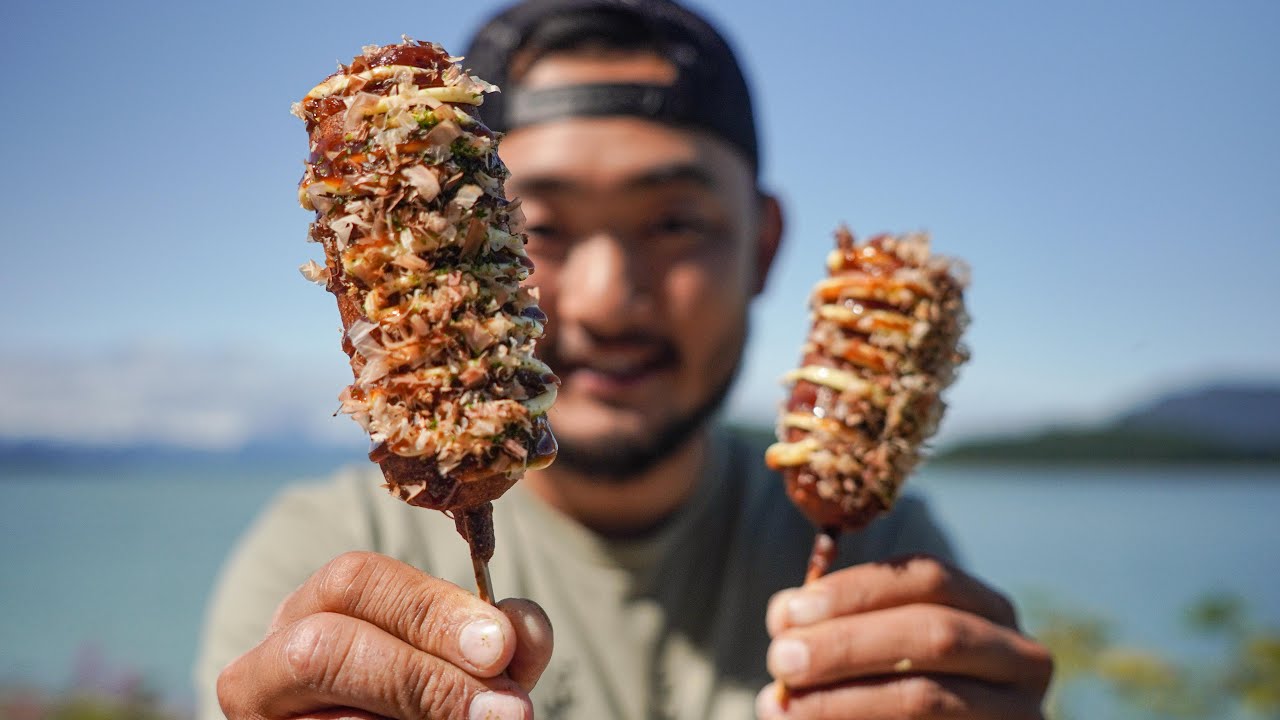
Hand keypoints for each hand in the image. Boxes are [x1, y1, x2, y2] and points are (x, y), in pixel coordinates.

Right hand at [217, 551, 551, 719]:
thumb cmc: (431, 701)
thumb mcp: (468, 665)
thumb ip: (498, 644)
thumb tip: (523, 629)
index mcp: (310, 613)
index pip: (355, 581)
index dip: (431, 610)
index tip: (500, 648)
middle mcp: (265, 667)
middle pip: (324, 646)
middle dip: (422, 677)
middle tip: (505, 710)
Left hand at [758, 555, 1052, 718]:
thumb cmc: (891, 689)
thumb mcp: (869, 648)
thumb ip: (831, 627)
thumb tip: (784, 617)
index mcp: (988, 608)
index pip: (928, 577)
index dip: (855, 590)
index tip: (789, 612)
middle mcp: (1020, 657)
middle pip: (933, 634)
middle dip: (846, 644)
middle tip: (781, 660)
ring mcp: (1020, 713)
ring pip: (926, 697)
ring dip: (843, 700)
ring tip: (782, 705)